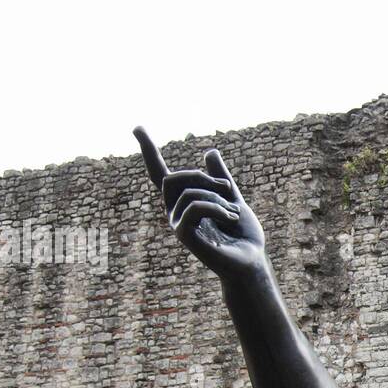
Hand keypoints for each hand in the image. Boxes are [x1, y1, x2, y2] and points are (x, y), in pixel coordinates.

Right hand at [134, 126, 266, 278]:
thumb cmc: (243, 235)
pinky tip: (231, 218)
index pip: (160, 173)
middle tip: (227, 188)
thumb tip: (210, 152)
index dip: (149, 150)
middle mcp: (175, 211)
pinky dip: (216, 207)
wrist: (251, 260)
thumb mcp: (232, 198)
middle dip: (202, 176)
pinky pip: (193, 206)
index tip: (136, 127)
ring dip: (218, 197)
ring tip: (234, 214)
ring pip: (189, 191)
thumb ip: (219, 178)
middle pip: (174, 177)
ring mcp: (177, 224)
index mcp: (184, 201)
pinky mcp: (183, 234)